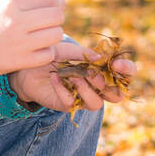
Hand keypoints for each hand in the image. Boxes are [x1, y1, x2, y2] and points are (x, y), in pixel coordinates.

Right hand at [0, 0, 66, 81]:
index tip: (51, 11)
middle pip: (57, 17)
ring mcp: (18, 42)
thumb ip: (28, 2)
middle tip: (47, 25)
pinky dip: (45, 53)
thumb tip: (59, 1)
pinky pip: (48, 54)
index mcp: (11, 3)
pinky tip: (35, 51)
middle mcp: (16, 21)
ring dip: (52, 37)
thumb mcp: (0, 6)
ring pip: (56, 36)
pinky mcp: (19, 61)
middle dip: (56, 21)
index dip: (56, 6)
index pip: (50, 1)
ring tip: (41, 38)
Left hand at [8, 39, 137, 112]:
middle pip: (116, 96)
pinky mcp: (66, 105)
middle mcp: (96, 88)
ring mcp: (82, 99)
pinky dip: (63, 89)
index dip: (126, 70)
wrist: (28, 68)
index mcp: (102, 72)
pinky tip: (54, 77)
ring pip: (96, 104)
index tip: (117, 63)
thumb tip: (100, 58)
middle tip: (96, 72)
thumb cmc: (52, 56)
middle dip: (112, 85)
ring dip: (87, 89)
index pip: (124, 75)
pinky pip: (71, 102)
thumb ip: (83, 54)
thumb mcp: (66, 50)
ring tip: (73, 76)